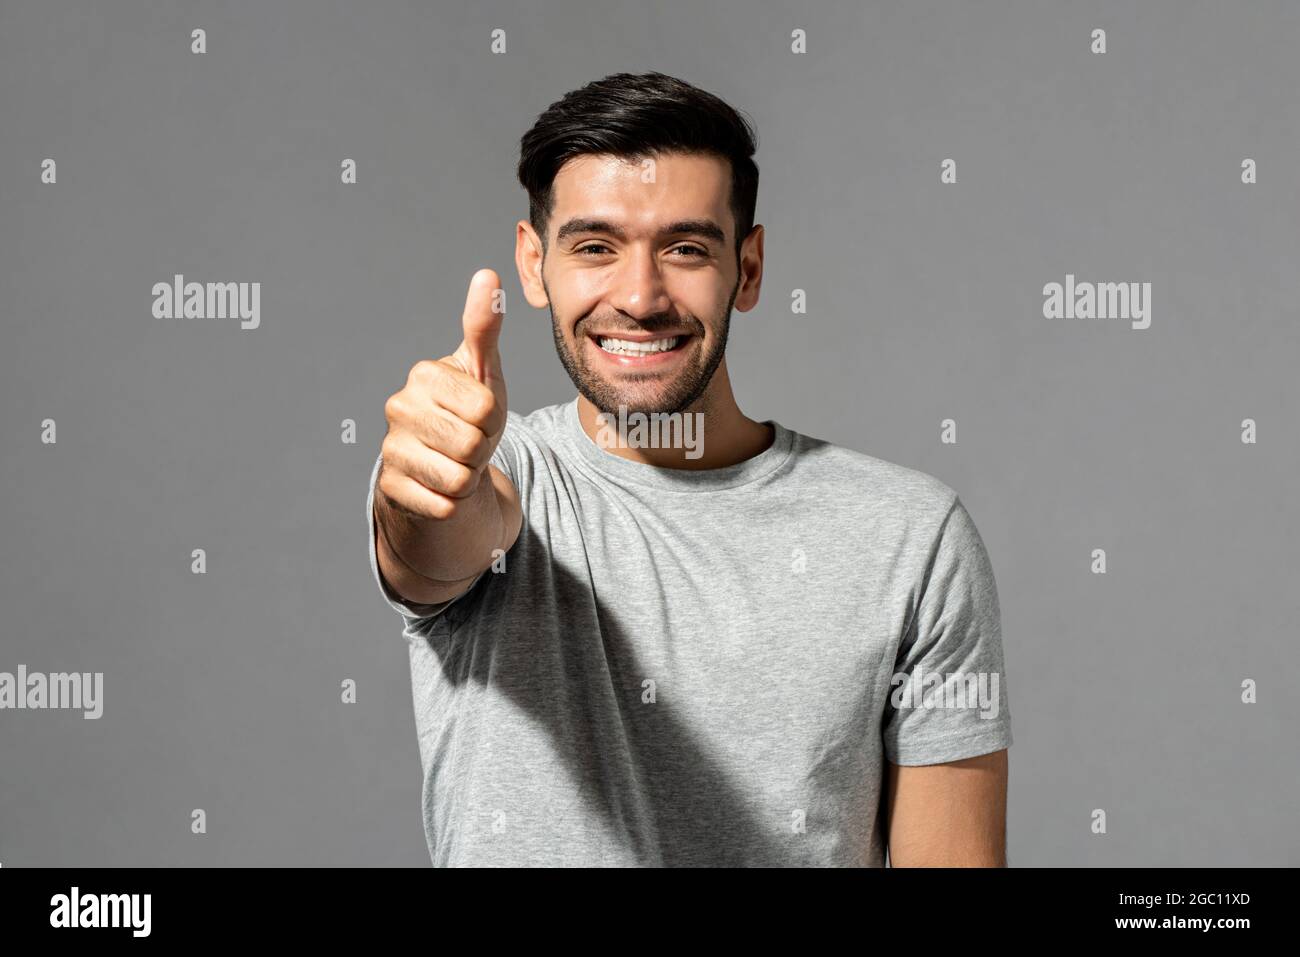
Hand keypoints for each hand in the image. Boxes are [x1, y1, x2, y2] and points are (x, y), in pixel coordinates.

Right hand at [378, 268, 507, 520]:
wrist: (444, 465)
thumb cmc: (468, 414)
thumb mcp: (484, 371)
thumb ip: (484, 326)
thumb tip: (487, 275)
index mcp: (423, 375)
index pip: (487, 408)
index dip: (495, 419)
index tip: (480, 416)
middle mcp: (398, 408)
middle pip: (473, 444)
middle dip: (483, 450)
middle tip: (469, 443)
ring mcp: (390, 449)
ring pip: (458, 478)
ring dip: (468, 478)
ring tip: (456, 463)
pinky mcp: (390, 489)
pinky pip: (444, 505)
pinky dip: (452, 502)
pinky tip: (440, 486)